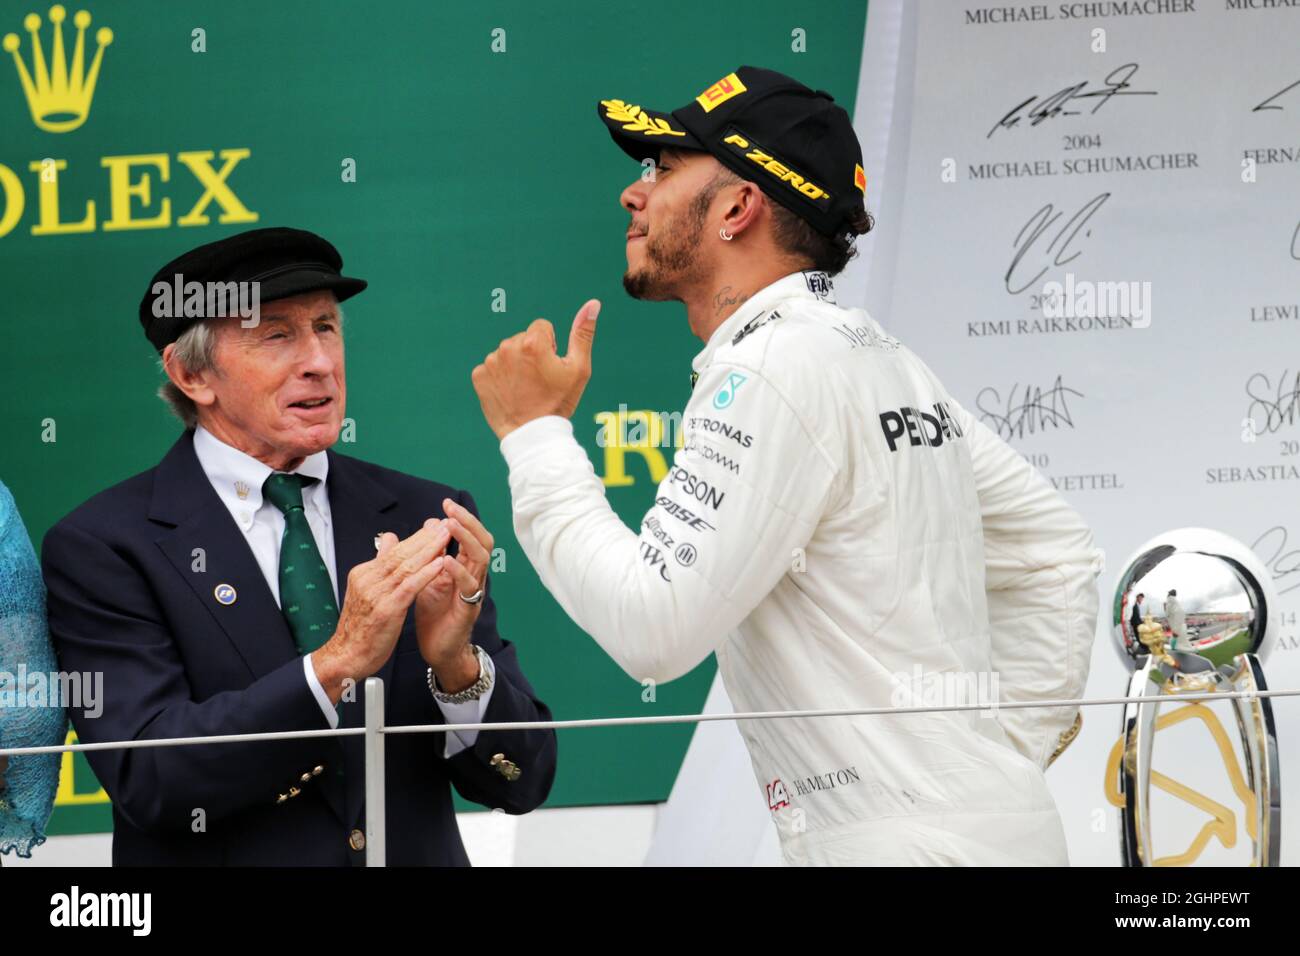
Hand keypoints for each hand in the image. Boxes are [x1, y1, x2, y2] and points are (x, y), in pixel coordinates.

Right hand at [311, 519, 449, 703]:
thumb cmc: (360, 627)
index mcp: (363, 574)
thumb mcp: (367, 591)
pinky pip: (409, 586)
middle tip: (445, 523)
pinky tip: (440, 563)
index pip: (394, 550)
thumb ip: (380, 565)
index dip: (417, 537)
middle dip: (426, 537)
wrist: (346, 656)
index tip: (435, 526)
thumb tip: (390, 538)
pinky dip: (426, 573)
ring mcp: (375, 594)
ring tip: (446, 536)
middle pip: (401, 553)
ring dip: (429, 549)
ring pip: (407, 566)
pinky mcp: (386, 609)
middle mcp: (368, 579)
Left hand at [414, 499, 495, 691]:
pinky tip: (446, 561)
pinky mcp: (469, 609)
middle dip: (468, 523)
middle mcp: (474, 576)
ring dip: (466, 540)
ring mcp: (474, 592)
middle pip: (482, 542)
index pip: (470, 537)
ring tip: (450, 526)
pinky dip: (458, 571)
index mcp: (464, 567)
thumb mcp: (427, 577)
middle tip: (451, 509)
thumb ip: (428, 554)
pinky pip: (469, 587)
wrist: (437, 648)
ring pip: (480, 559)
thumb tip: (427, 525)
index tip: (445, 504)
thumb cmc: (435, 613)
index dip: (462, 520)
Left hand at [472, 299, 599, 439]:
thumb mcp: (579, 369)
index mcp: (533, 342)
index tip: (550, 367)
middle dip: (531, 354)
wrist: (532, 435)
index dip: (550, 347)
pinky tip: (509, 392)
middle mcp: (508, 347)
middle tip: (538, 380)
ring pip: (507, 352)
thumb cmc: (559, 402)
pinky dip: (499, 377)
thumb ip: (583, 333)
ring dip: (515, 365)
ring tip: (524, 387)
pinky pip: (491, 367)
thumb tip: (593, 303)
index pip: (542, 327)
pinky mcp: (479, 376)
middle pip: (523, 339)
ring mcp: (491, 362)